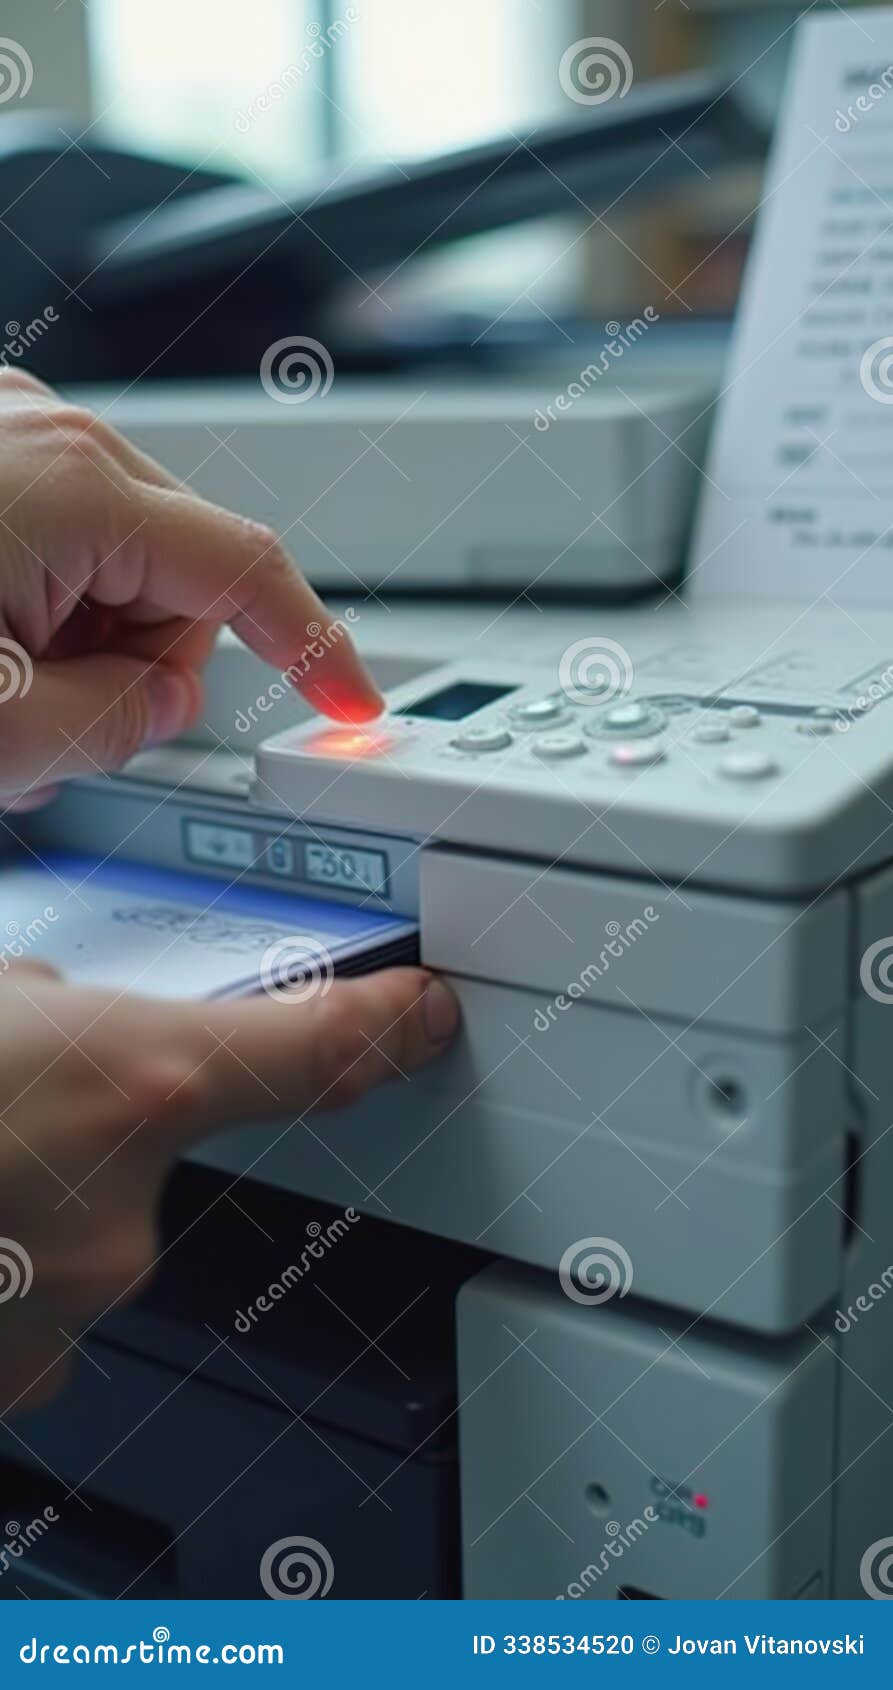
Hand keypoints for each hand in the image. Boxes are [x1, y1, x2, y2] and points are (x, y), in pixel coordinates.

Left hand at [0, 368, 382, 808]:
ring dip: (79, 644)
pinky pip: (57, 540)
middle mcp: (47, 432)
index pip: (248, 570)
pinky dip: (39, 609)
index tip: (351, 699)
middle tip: (51, 716)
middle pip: (178, 578)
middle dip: (138, 663)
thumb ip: (120, 726)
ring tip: (1, 684)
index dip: (312, 647)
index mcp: (75, 482)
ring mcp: (8, 431)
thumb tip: (165, 704)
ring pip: (116, 564)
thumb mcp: (3, 734)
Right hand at [0, 960, 458, 1412]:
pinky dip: (4, 1280)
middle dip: (95, 1141)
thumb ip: (50, 1007)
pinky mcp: (17, 1382)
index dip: (382, 1031)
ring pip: (93, 1252)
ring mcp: (73, 1312)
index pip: (318, 1053)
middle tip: (14, 1112)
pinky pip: (35, 1321)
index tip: (414, 1020)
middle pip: (170, 1163)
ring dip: (38, 1215)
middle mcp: (129, 1215)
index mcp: (138, 1093)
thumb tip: (54, 1012)